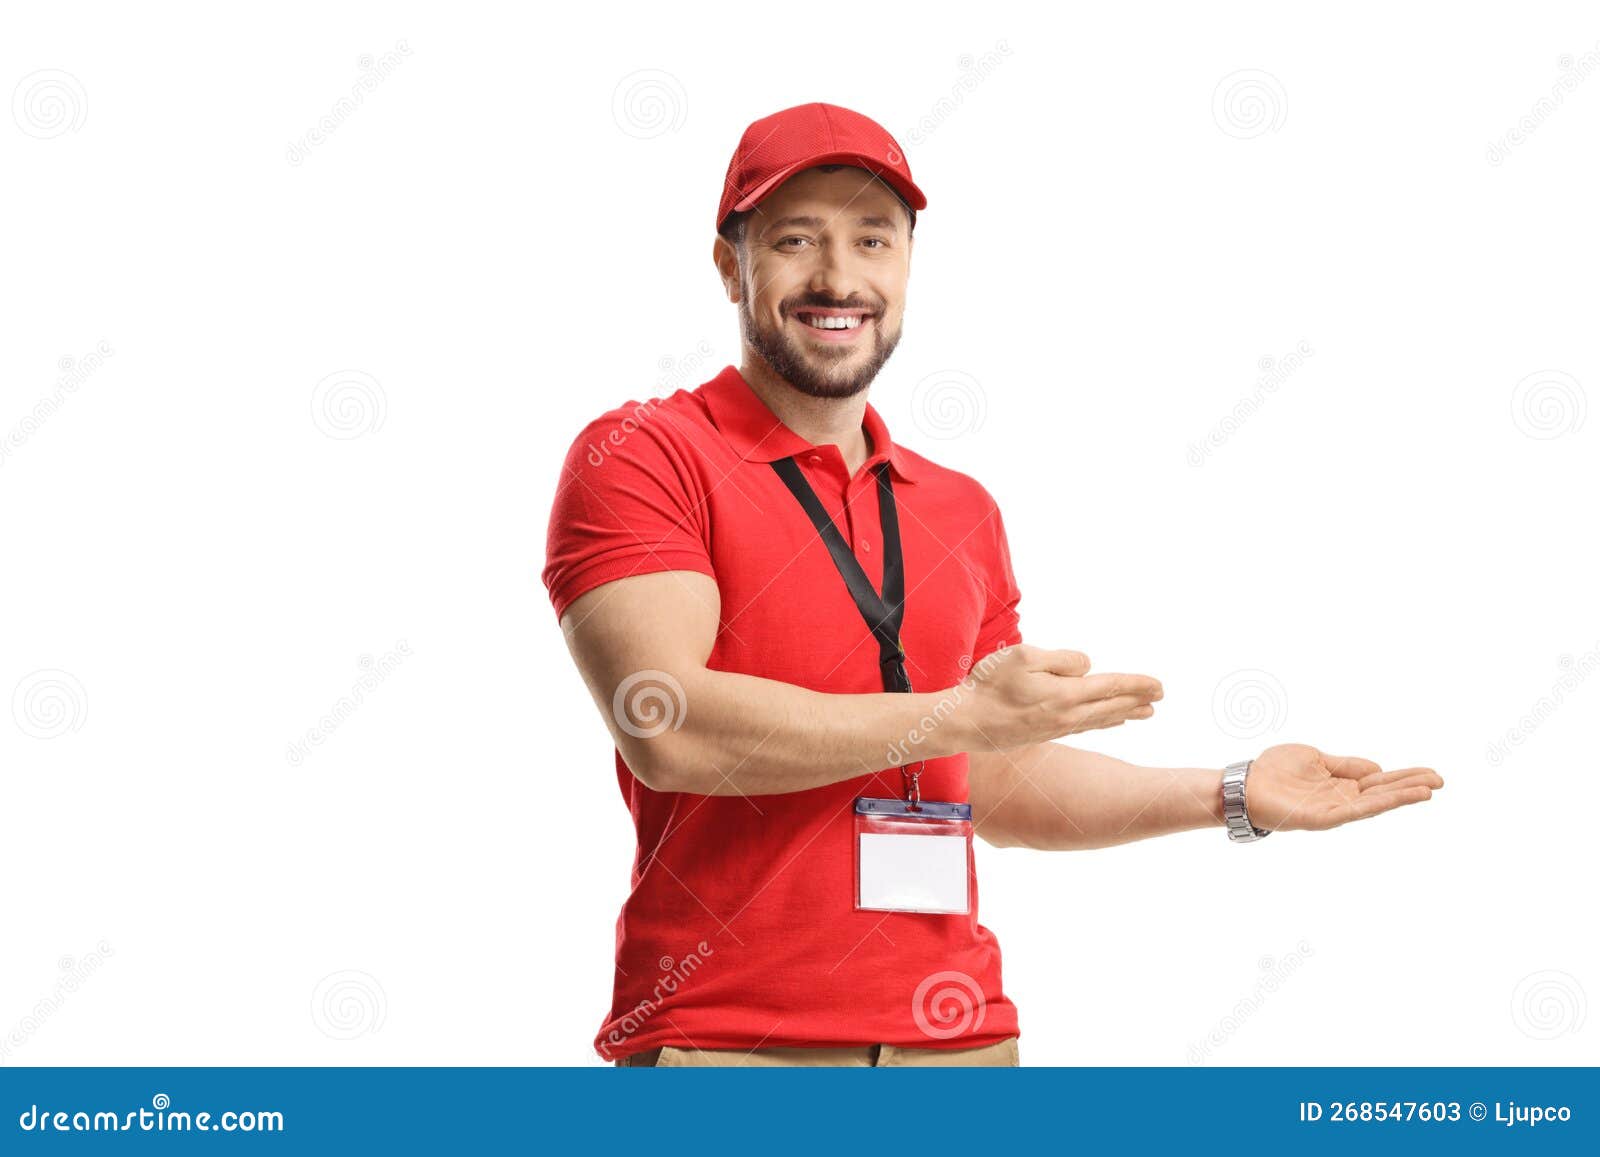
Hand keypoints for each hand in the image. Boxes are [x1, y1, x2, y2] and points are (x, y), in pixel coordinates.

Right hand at [951, 644, 1162, 751]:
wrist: (966, 722)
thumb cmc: (989, 685)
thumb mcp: (1023, 656)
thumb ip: (1061, 659)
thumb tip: (1087, 667)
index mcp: (1066, 694)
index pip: (1110, 687)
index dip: (1137, 685)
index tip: (1159, 686)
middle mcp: (1067, 715)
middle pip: (1111, 706)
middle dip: (1138, 700)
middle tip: (1160, 697)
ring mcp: (1057, 727)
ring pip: (1100, 718)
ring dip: (1125, 714)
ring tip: (1145, 713)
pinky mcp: (1046, 734)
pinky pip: (1085, 727)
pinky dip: (1103, 722)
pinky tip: (1108, 721)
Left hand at [1244, 743, 1443, 831]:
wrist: (1244, 785)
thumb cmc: (1274, 771)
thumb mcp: (1316, 758)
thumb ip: (1346, 765)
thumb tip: (1379, 769)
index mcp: (1341, 784)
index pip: (1380, 780)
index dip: (1405, 777)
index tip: (1432, 773)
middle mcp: (1342, 799)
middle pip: (1383, 792)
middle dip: (1411, 787)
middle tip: (1442, 780)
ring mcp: (1334, 810)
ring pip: (1374, 803)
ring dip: (1400, 797)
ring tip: (1428, 790)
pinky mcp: (1322, 819)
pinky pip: (1355, 811)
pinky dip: (1376, 804)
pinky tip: (1394, 798)